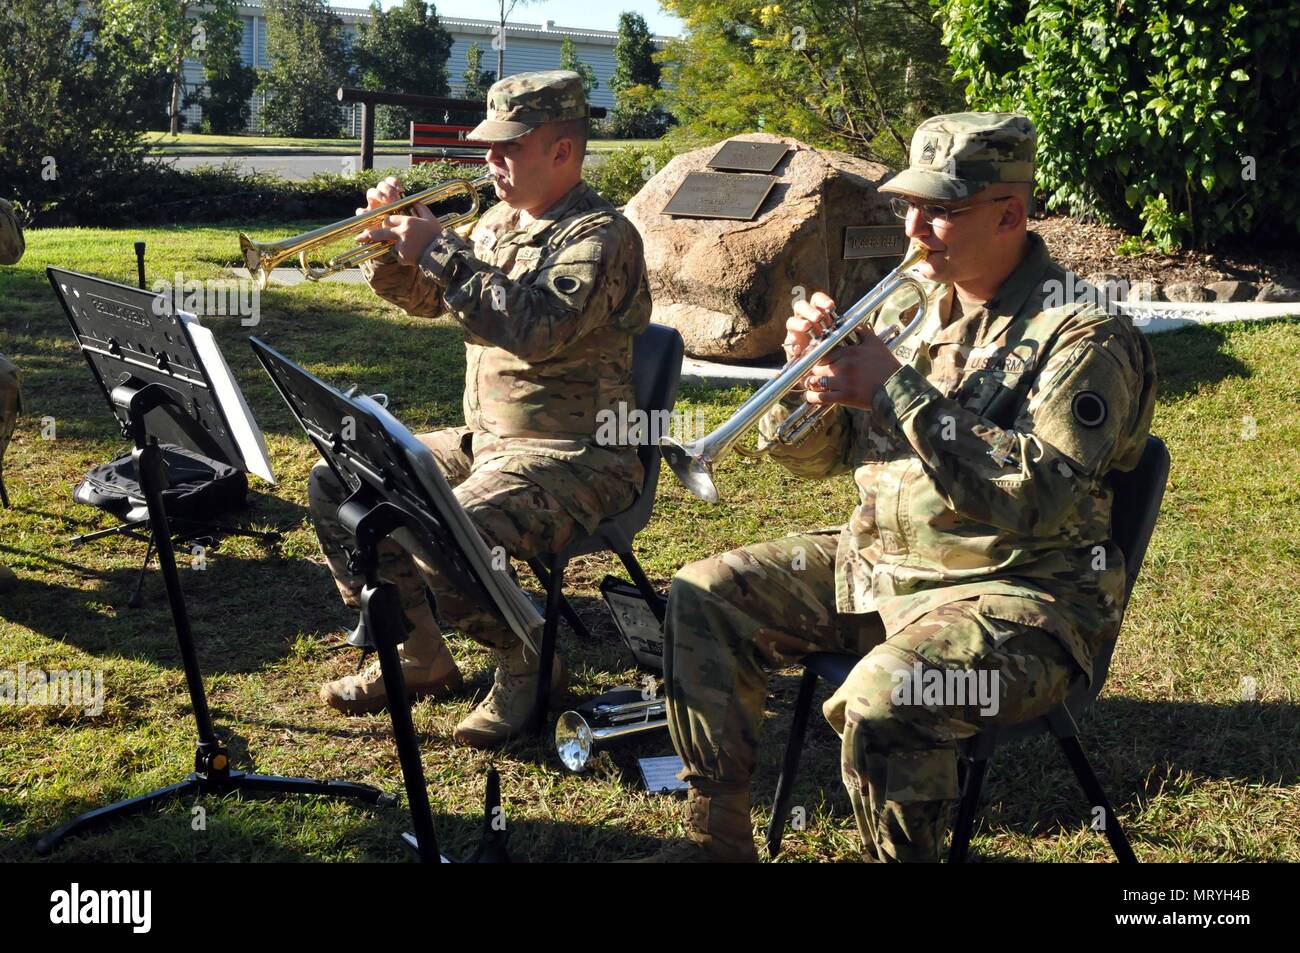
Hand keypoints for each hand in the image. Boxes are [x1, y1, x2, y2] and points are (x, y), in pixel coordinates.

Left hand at [356, 177, 443, 265]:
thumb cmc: (438, 236)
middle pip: (381, 231)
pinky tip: (413, 256)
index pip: (389, 219)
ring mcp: (401, 246)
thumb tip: (414, 201)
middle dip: (369, 234)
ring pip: (391, 245)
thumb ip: (421, 208)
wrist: (443, 255)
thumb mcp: (431, 219)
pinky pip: (398, 256)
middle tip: (359, 237)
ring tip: (411, 249)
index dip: (387, 222)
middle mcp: (402, 233)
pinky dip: (403, 256)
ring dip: (396, 246)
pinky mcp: (402, 258)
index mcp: (408, 222)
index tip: (385, 224)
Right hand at [783, 291, 836, 362]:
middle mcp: (803, 319)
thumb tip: (856, 326)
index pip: (816, 300)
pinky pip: (788, 344)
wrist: (820, 366)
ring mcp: (794, 332)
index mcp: (815, 312)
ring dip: (799, 323)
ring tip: (807, 327)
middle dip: (809, 311)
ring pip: (791, 322)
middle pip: (800, 306)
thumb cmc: (832, 347)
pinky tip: (799, 350)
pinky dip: (793, 346)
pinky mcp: (790, 347)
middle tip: (818, 317)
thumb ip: (842, 330)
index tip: (831, 306)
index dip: (822, 300)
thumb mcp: (839, 337)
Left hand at [788, 292, 900, 410]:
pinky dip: (813, 397)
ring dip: (810, 384)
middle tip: (811, 374)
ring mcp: (843, 381)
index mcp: (849, 351)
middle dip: (812, 371)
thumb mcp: (876, 344)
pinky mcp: (845, 396)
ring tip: (810, 385)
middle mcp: (844, 365)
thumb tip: (856, 325)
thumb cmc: (887, 366)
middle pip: (816, 366)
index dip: (816, 358)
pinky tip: (812, 397)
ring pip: (816, 381)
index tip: (814, 362)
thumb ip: (863, 332)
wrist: (897, 387)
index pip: (823, 353)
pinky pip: (821, 397)